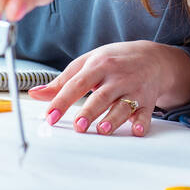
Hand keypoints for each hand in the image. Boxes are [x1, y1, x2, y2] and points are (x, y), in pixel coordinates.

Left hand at [28, 40, 189, 136]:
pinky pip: (145, 114)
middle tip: (78, 126)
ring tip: (102, 129)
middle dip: (90, 112)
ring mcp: (134, 89)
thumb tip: (35, 94)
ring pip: (123, 106)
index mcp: (99, 66)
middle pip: (102, 96)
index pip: (78, 84)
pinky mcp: (147, 101)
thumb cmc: (115, 61)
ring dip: (113, 119)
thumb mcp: (88, 63)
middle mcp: (117, 78)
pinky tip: (136, 130)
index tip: (50, 116)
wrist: (153, 58)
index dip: (62, 100)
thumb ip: (63, 81)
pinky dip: (141, 122)